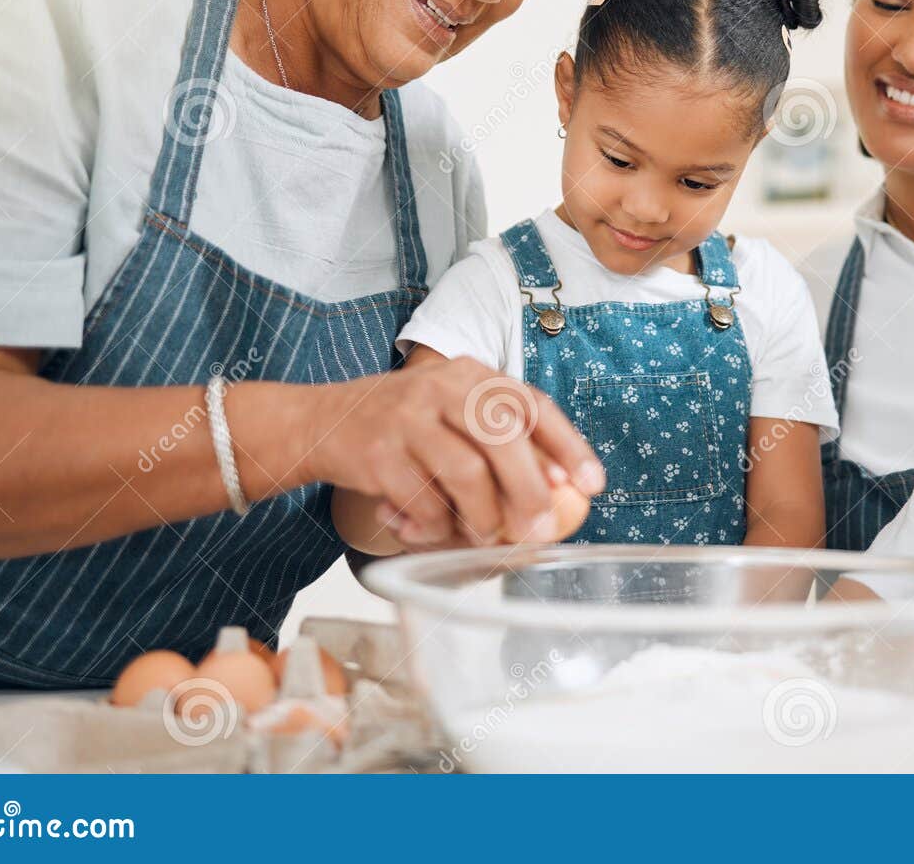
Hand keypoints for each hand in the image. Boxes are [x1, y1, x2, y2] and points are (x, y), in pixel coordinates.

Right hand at [293, 355, 604, 546]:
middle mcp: (442, 387)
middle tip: (543, 529)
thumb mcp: (454, 415)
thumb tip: (561, 488)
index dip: (568, 446)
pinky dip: (436, 527)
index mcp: (471, 375)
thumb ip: (502, 442)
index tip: (592, 484)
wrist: (321, 422)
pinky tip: (431, 530)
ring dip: (483, 518)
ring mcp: (407, 417)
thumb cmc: (406, 427)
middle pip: (502, 438)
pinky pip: (424, 501)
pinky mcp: (378, 452)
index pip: (532, 405)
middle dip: (530, 490)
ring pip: (466, 473)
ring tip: (485, 539)